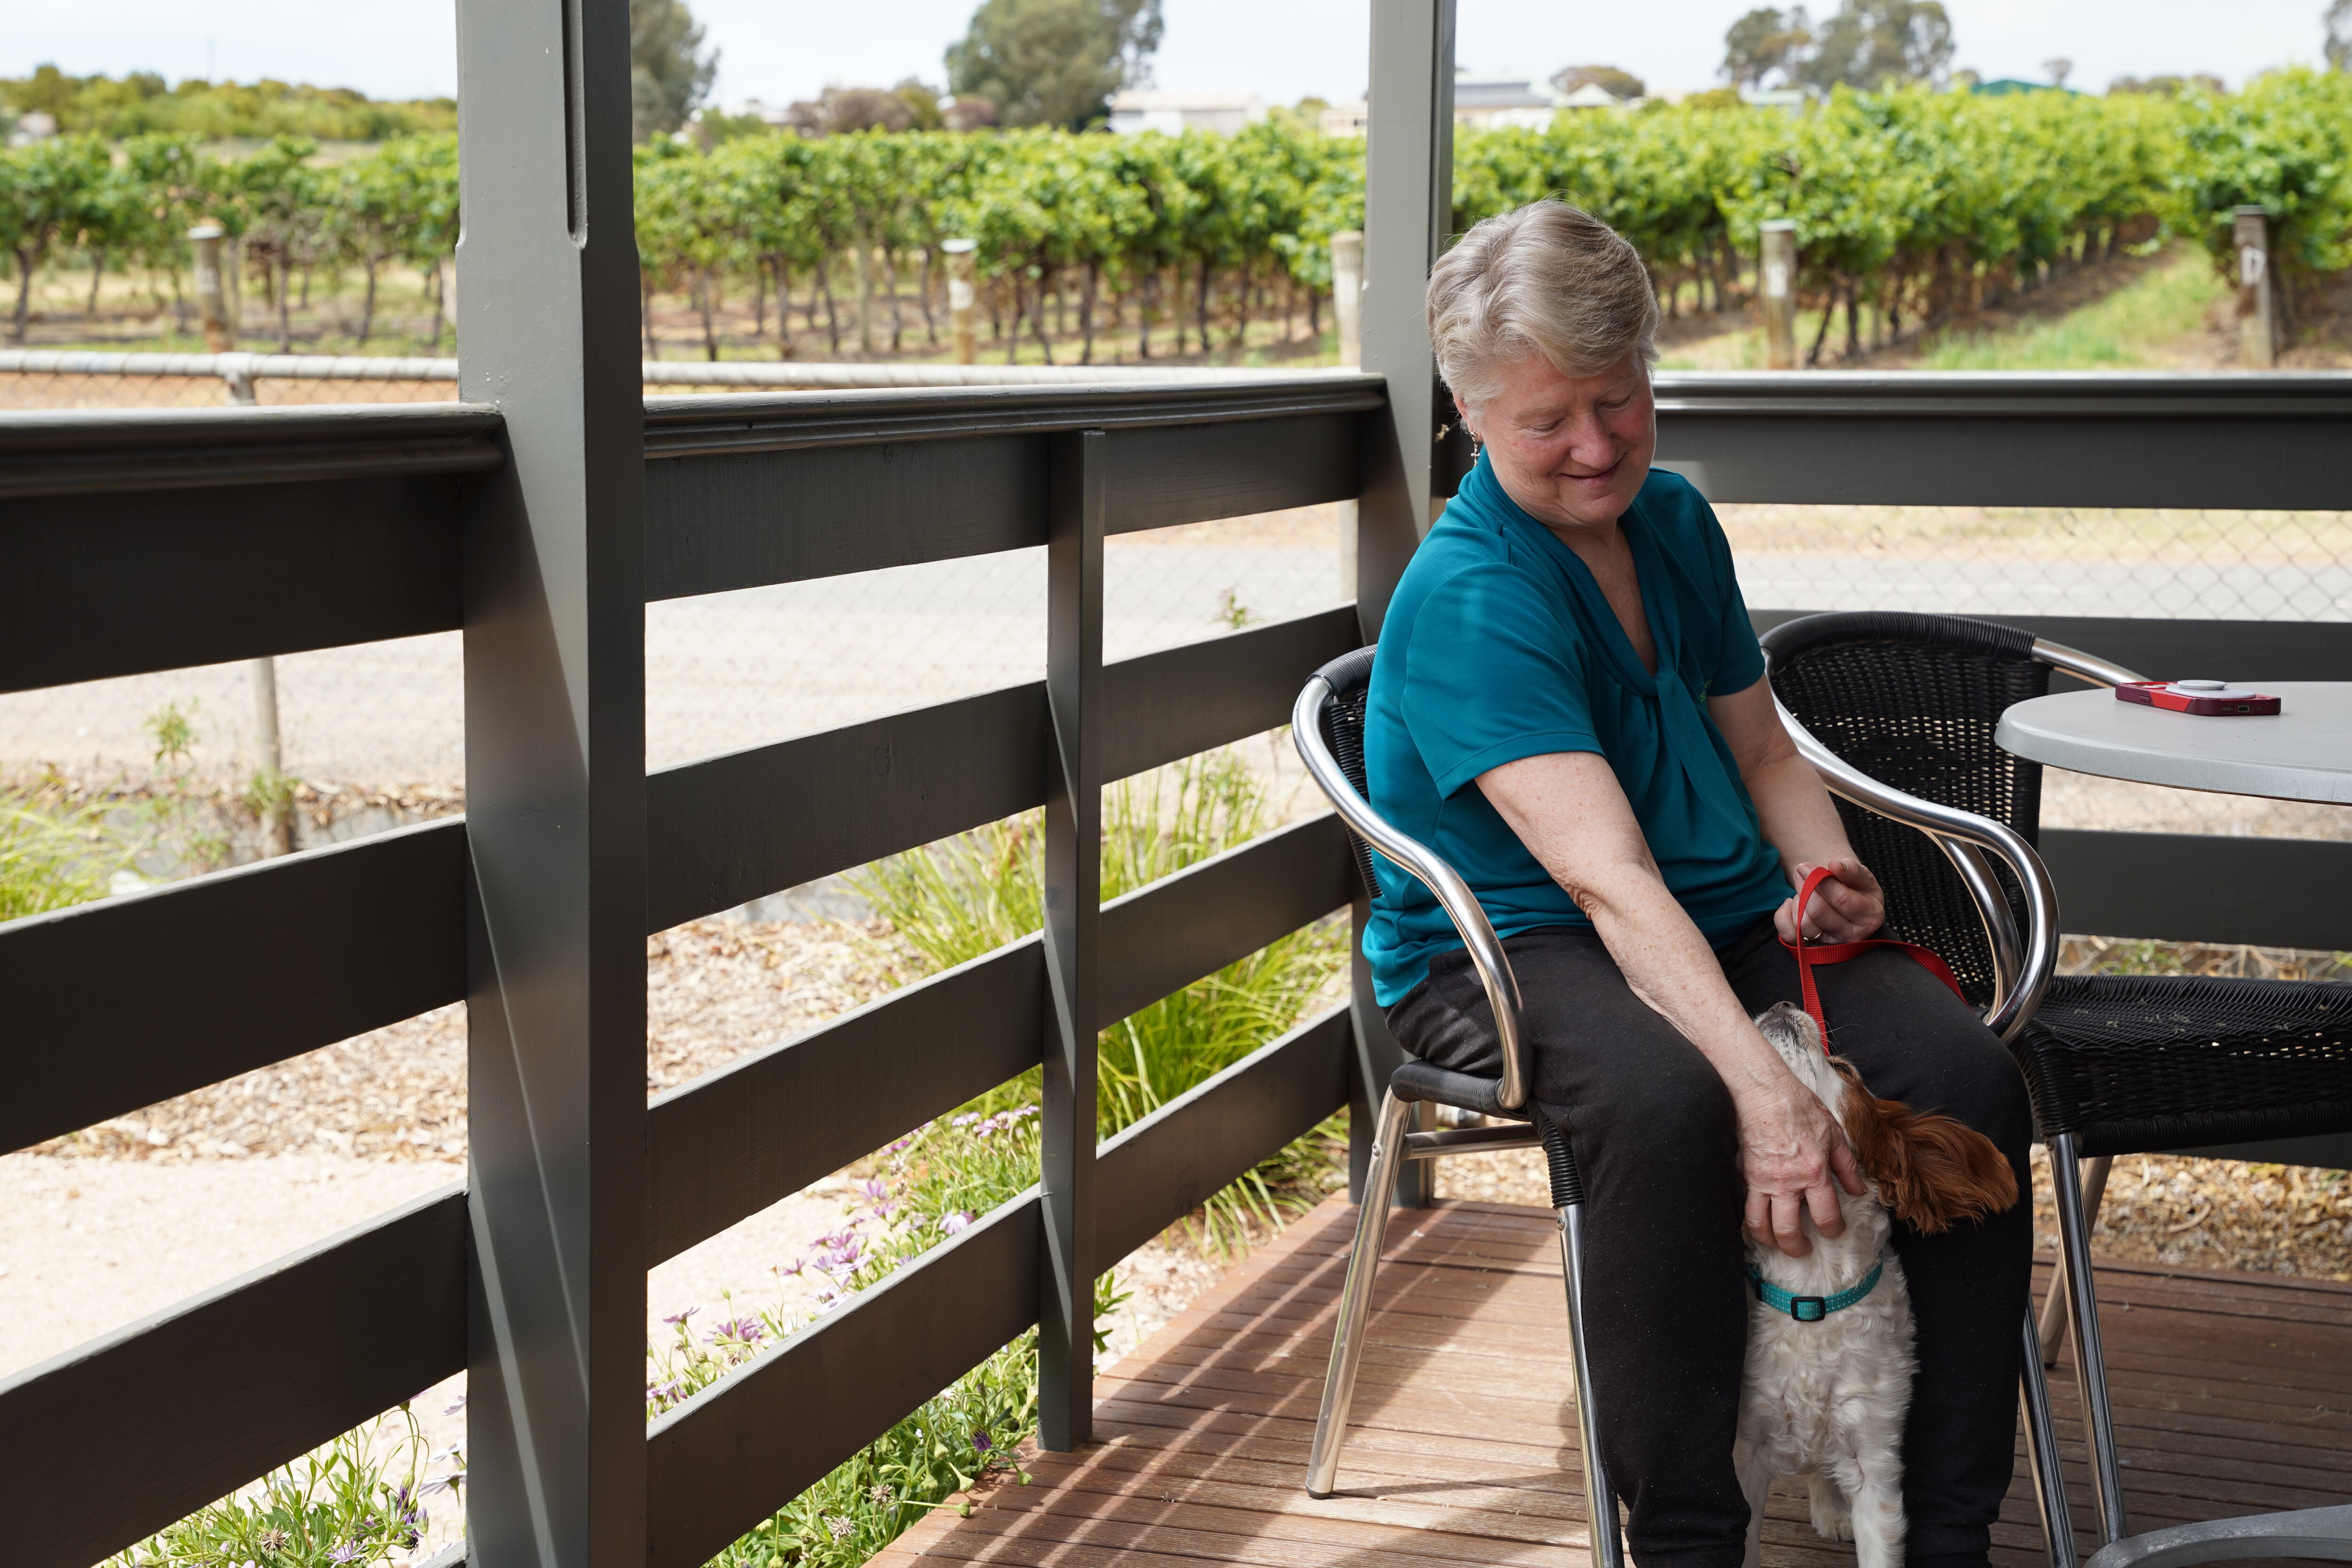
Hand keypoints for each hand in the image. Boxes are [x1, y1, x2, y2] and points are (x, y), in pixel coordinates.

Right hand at [1736, 1069, 1866, 1257]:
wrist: (1764, 1091)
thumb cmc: (1800, 1108)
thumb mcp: (1835, 1134)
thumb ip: (1847, 1166)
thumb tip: (1859, 1190)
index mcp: (1814, 1173)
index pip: (1826, 1216)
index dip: (1833, 1230)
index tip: (1834, 1231)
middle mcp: (1786, 1183)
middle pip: (1789, 1230)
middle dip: (1797, 1247)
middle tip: (1803, 1250)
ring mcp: (1761, 1180)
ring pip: (1760, 1224)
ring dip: (1769, 1240)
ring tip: (1777, 1243)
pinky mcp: (1743, 1173)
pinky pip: (1744, 1205)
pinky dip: (1750, 1220)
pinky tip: (1758, 1222)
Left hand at [1774, 857, 1884, 944]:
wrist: (1849, 904)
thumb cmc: (1857, 889)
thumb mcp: (1862, 877)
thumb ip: (1851, 869)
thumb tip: (1834, 865)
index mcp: (1869, 917)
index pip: (1840, 899)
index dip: (1820, 881)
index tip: (1806, 867)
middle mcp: (1851, 935)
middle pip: (1818, 912)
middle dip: (1805, 888)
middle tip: (1801, 872)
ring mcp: (1830, 944)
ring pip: (1803, 924)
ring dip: (1797, 901)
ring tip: (1803, 889)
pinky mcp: (1811, 948)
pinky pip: (1789, 934)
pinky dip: (1783, 916)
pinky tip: (1791, 903)